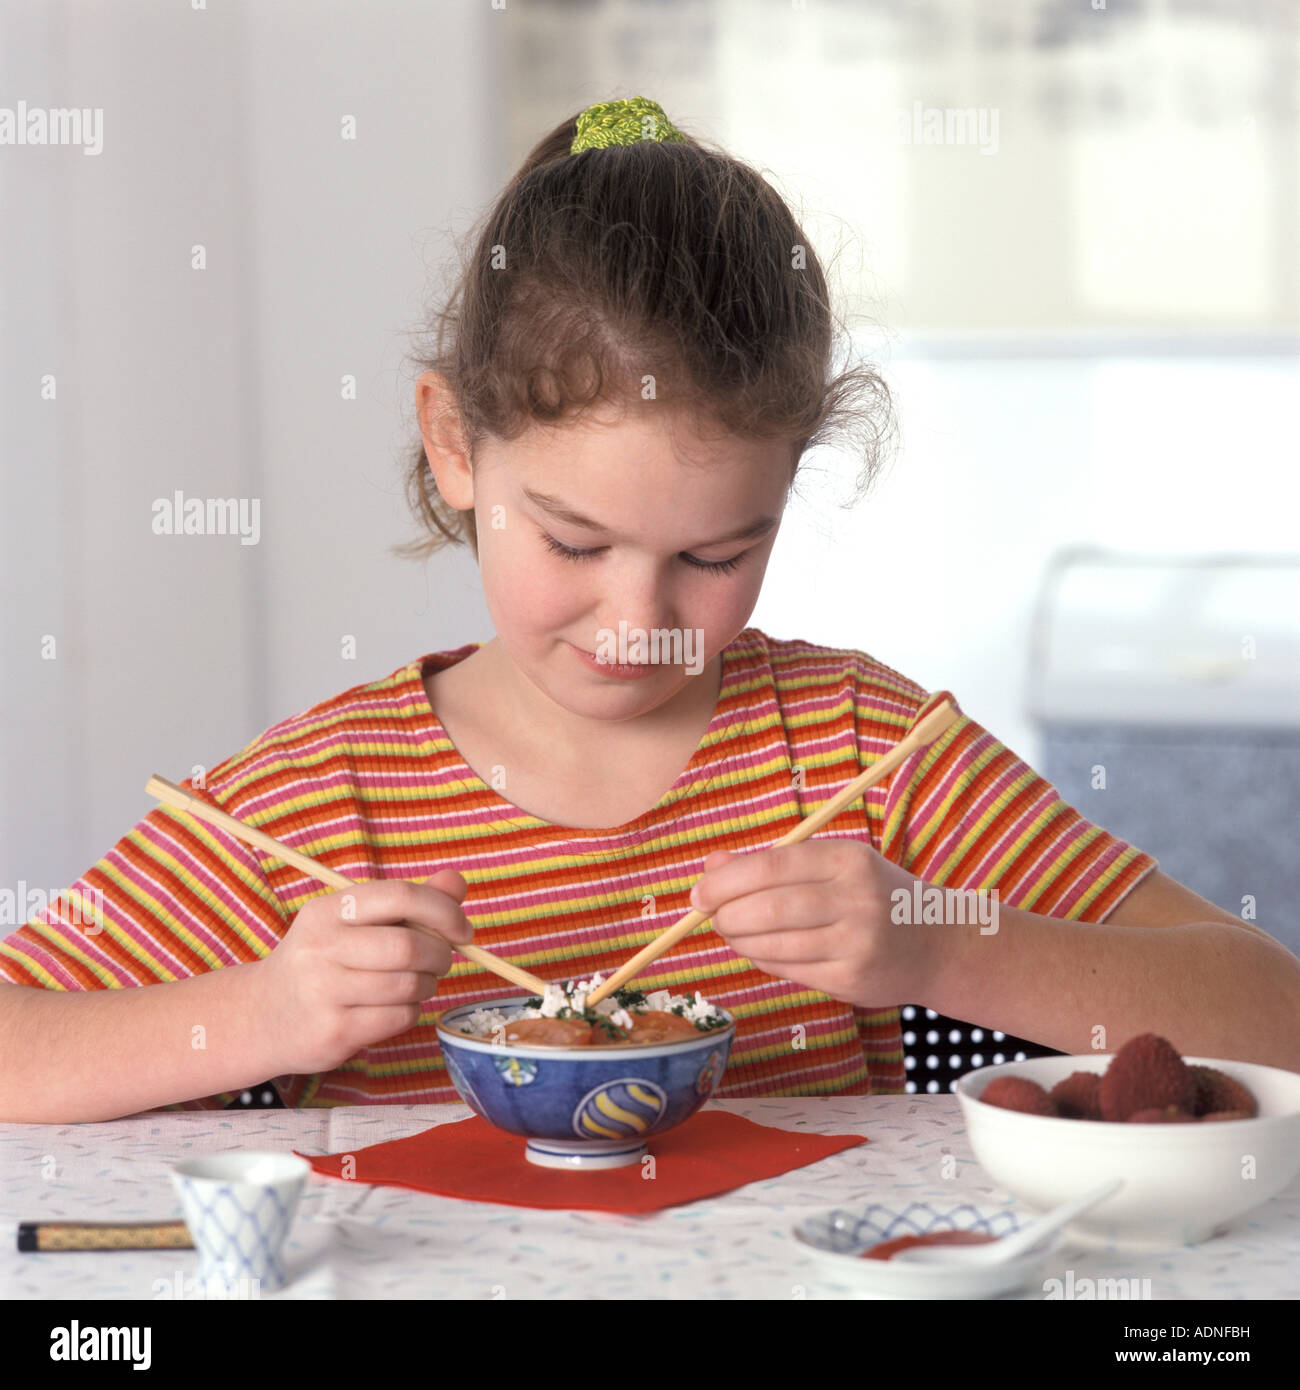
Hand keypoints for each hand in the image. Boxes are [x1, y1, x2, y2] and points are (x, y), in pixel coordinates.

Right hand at [252, 871, 473, 1075]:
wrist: (263, 1015)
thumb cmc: (324, 961)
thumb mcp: (354, 923)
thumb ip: (408, 903)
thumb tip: (457, 881)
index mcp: (328, 910)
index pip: (400, 896)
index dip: (444, 910)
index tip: (463, 930)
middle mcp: (321, 947)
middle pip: (409, 946)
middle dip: (440, 955)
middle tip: (441, 961)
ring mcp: (323, 992)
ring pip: (408, 985)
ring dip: (427, 985)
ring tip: (416, 984)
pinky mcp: (332, 1031)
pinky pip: (399, 1017)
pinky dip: (410, 1011)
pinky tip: (393, 1007)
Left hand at [689, 841, 941, 1009]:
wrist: (935, 944)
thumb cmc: (872, 895)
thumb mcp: (833, 864)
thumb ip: (773, 862)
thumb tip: (711, 866)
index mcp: (848, 859)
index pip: (773, 866)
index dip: (727, 881)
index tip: (700, 892)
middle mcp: (856, 900)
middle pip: (769, 909)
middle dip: (726, 915)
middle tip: (711, 916)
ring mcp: (856, 944)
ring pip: (774, 945)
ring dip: (739, 940)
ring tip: (732, 932)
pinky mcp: (852, 981)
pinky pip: (789, 970)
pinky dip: (763, 960)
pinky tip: (760, 950)